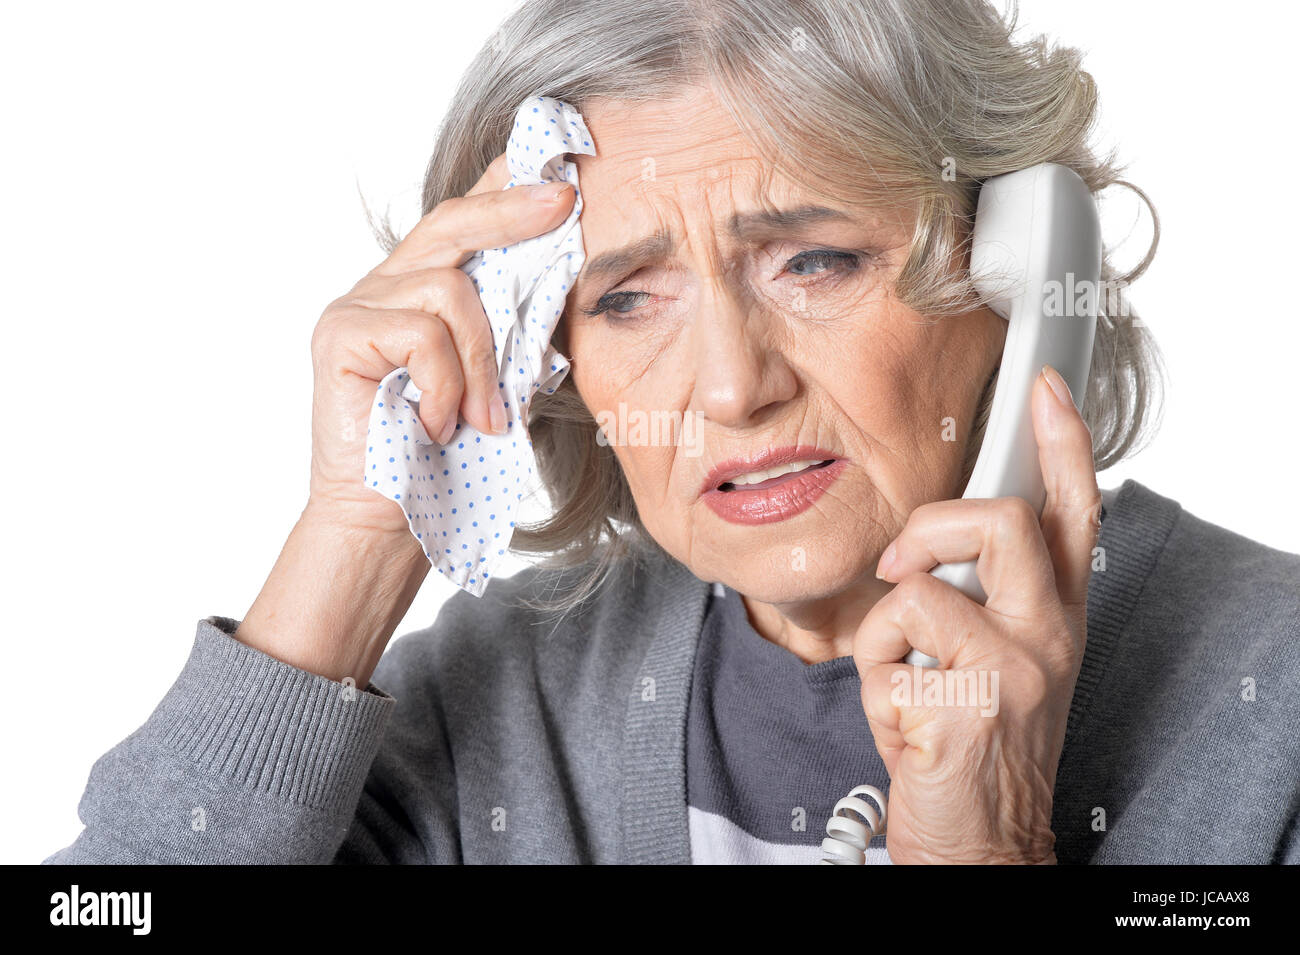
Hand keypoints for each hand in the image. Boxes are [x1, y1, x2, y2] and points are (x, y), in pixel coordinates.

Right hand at [306, 154, 574, 534]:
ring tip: (480, 418)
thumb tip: (563, 279)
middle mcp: (382, 288)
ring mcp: (356, 306)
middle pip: (451, 225)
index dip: (504, 192)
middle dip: (511, 212)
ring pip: (449, 290)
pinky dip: (445, 386)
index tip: (557, 175)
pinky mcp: (341, 334)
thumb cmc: (441, 456)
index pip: (461, 225)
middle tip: (563, 203)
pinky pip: (422, 335)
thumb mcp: (490, 380)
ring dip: (481, 361)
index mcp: (417, 294)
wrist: (387, 518)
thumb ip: (508, 331)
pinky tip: (436, 424)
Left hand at [853, 364, 1101, 863]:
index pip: (1073, 514)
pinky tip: (900, 721)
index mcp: (1054, 617)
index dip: (1063, 444)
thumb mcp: (989, 664)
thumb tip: (928, 543)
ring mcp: (1016, 666)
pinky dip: (871, 682)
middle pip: (1000, 519)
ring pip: (921, 584)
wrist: (977, 838)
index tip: (1044, 390)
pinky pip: (884, 649)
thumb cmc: (967, 746)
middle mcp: (1048, 633)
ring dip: (884, 636)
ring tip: (902, 682)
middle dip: (931, 524)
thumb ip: (976, 600)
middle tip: (905, 563)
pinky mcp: (973, 700)